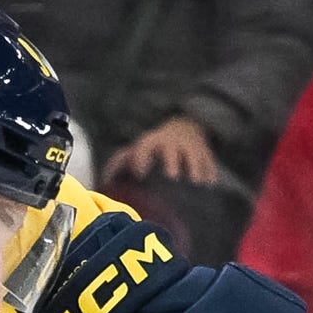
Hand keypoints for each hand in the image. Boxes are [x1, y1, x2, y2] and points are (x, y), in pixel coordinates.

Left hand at [106, 115, 223, 190]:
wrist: (186, 126)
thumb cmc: (155, 146)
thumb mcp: (138, 149)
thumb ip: (119, 164)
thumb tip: (101, 181)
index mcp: (152, 143)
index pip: (145, 147)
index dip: (141, 158)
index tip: (139, 173)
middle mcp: (171, 144)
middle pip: (171, 151)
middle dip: (171, 161)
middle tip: (171, 177)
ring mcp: (190, 148)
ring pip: (194, 156)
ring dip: (195, 168)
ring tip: (196, 183)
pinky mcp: (205, 155)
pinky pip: (209, 164)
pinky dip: (210, 174)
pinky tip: (210, 185)